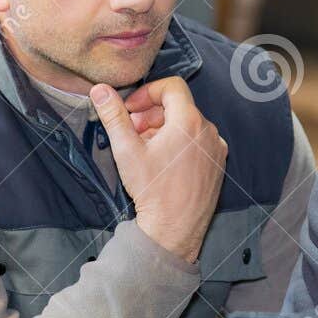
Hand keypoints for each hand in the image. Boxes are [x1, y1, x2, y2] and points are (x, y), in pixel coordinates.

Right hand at [92, 78, 225, 263]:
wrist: (174, 230)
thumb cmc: (152, 191)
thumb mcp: (126, 150)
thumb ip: (113, 116)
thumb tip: (100, 90)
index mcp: (189, 122)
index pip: (171, 87)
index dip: (148, 92)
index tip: (131, 110)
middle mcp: (208, 132)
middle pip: (178, 107)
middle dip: (152, 114)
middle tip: (132, 132)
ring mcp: (216, 149)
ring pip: (188, 125)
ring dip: (164, 130)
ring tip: (145, 150)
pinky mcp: (217, 165)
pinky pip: (198, 143)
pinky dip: (180, 144)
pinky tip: (163, 163)